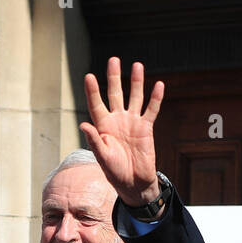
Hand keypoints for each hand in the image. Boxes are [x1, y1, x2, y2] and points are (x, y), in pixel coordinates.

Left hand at [78, 58, 164, 207]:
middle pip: (115, 94)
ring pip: (134, 97)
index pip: (96, 104)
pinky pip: (151, 110)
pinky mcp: (146, 127)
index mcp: (103, 127)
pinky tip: (158, 85)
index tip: (89, 76)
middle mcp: (117, 120)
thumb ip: (94, 140)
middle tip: (113, 60)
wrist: (133, 182)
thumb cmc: (114, 172)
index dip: (92, 91)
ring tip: (136, 65)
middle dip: (114, 77)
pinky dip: (155, 98)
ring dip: (136, 82)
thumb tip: (83, 125)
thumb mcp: (102, 157)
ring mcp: (132, 122)